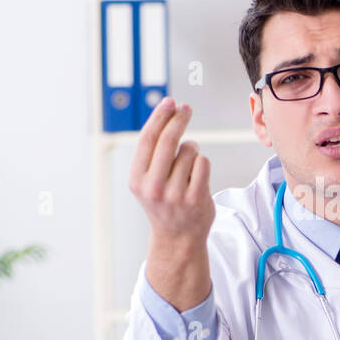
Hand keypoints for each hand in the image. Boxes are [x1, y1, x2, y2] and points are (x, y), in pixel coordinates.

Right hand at [128, 98, 213, 247]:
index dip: (160, 116)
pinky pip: (203, 163)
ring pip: (189, 150)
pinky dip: (202, 163)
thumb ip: (153, 151)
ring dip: (192, 149)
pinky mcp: (196, 198)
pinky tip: (196, 176)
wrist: (177, 237)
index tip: (170, 102)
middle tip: (186, 108)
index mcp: (137, 180)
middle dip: (178, 118)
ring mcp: (175, 194)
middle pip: (168, 140)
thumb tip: (168, 111)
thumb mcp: (147, 179)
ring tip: (187, 166)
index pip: (148, 139)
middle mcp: (153, 187)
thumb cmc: (163, 201)